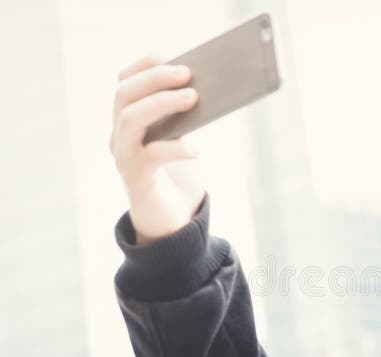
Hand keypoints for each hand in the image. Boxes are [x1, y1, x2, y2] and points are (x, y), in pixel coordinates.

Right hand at [109, 55, 205, 244]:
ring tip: (194, 98)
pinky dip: (175, 148)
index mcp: (128, 119)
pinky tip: (196, 149)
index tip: (173, 59)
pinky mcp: (137, 179)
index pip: (125, 82)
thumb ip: (186, 117)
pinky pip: (151, 156)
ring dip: (162, 103)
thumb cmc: (178, 175)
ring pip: (130, 118)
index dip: (146, 66)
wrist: (171, 220)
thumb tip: (206, 89)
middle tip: (188, 74)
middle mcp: (119, 134)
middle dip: (155, 79)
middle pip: (124, 94)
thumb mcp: (182, 138)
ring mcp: (124, 156)